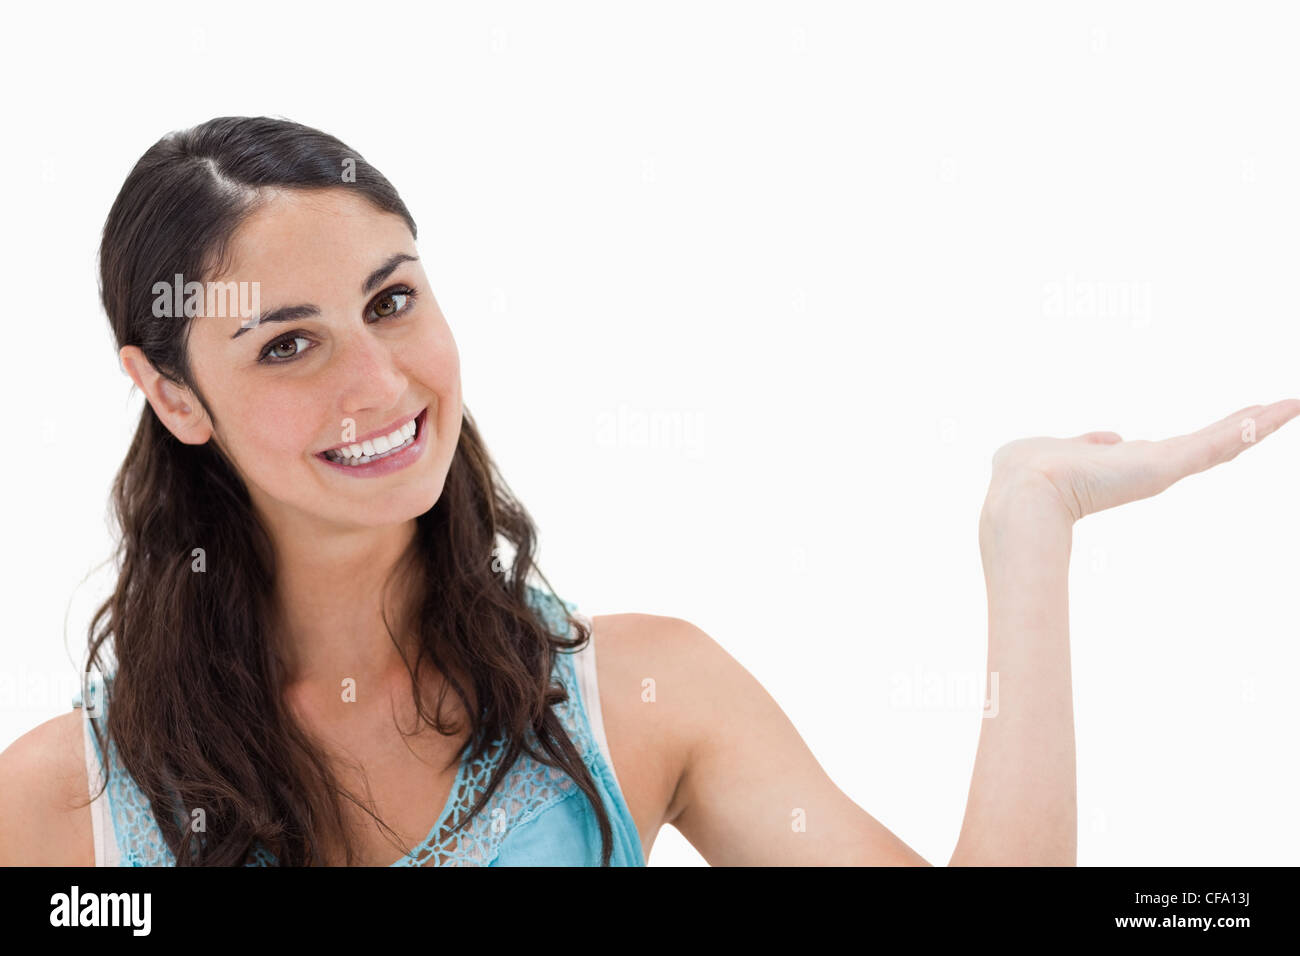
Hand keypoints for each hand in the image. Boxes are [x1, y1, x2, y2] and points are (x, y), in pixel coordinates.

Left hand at [984, 399, 1299, 526]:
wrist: (1025, 493)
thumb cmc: (1025, 471)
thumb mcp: (1055, 448)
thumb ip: (1084, 443)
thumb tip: (1105, 439)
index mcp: (1120, 465)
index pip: (1168, 450)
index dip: (1196, 441)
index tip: (1223, 428)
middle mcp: (1145, 468)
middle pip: (1204, 446)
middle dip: (1240, 428)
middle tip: (1279, 411)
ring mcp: (1160, 468)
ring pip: (1220, 442)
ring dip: (1259, 423)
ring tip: (1290, 406)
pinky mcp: (1167, 465)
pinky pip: (1220, 441)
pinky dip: (1254, 425)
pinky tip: (1286, 407)